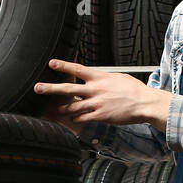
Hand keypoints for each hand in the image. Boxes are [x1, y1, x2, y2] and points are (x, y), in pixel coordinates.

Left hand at [33, 59, 170, 129]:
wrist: (145, 103)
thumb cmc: (134, 89)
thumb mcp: (118, 77)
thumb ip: (104, 78)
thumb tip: (95, 76)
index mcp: (99, 77)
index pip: (77, 69)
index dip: (63, 65)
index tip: (51, 63)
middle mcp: (95, 90)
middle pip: (68, 88)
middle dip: (51, 88)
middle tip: (38, 88)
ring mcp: (97, 103)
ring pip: (73, 106)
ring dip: (62, 108)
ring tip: (54, 109)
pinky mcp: (101, 115)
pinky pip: (83, 118)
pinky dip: (76, 118)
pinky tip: (72, 119)